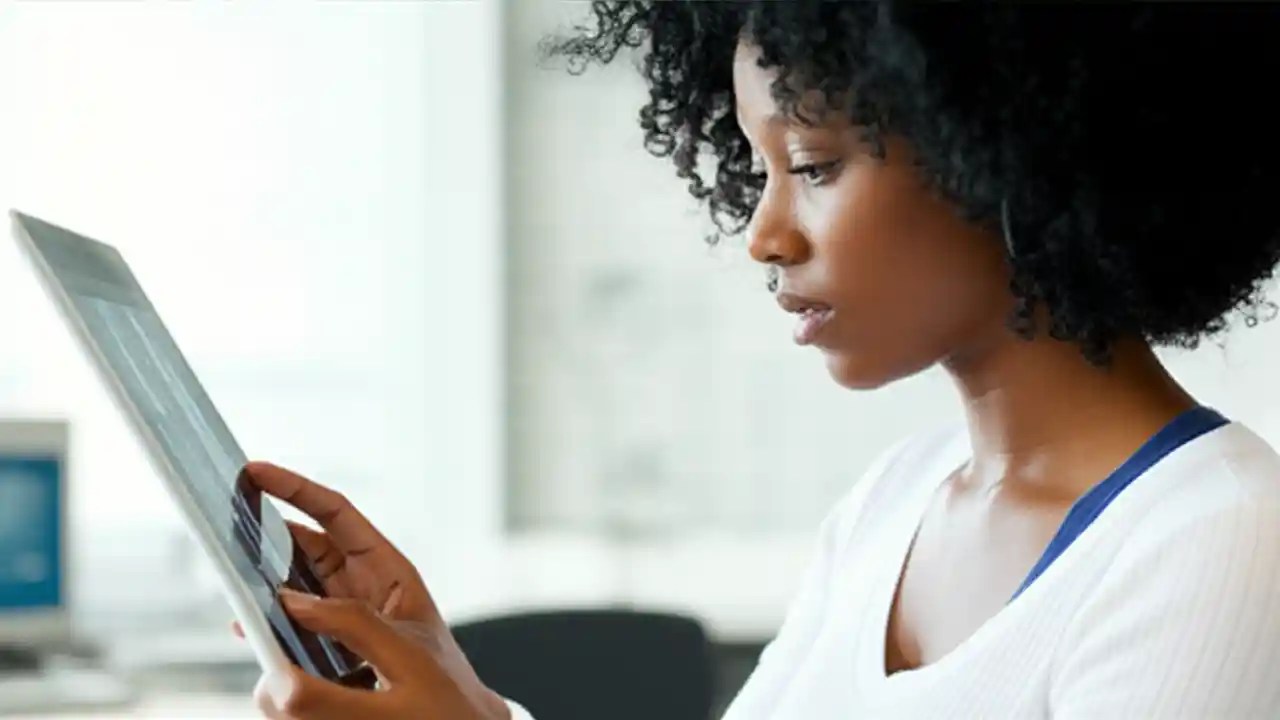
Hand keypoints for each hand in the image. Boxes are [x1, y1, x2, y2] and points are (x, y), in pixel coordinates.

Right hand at [237, 462, 509, 719]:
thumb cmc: (446, 698)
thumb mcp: (402, 654)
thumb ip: (346, 629)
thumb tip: (284, 606)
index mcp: (388, 573)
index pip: (337, 516)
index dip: (295, 489)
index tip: (254, 472)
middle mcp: (363, 592)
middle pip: (303, 552)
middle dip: (265, 543)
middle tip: (227, 537)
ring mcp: (344, 625)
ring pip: (291, 596)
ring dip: (263, 596)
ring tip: (238, 598)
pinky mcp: (329, 660)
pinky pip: (290, 638)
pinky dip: (269, 638)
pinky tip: (251, 642)